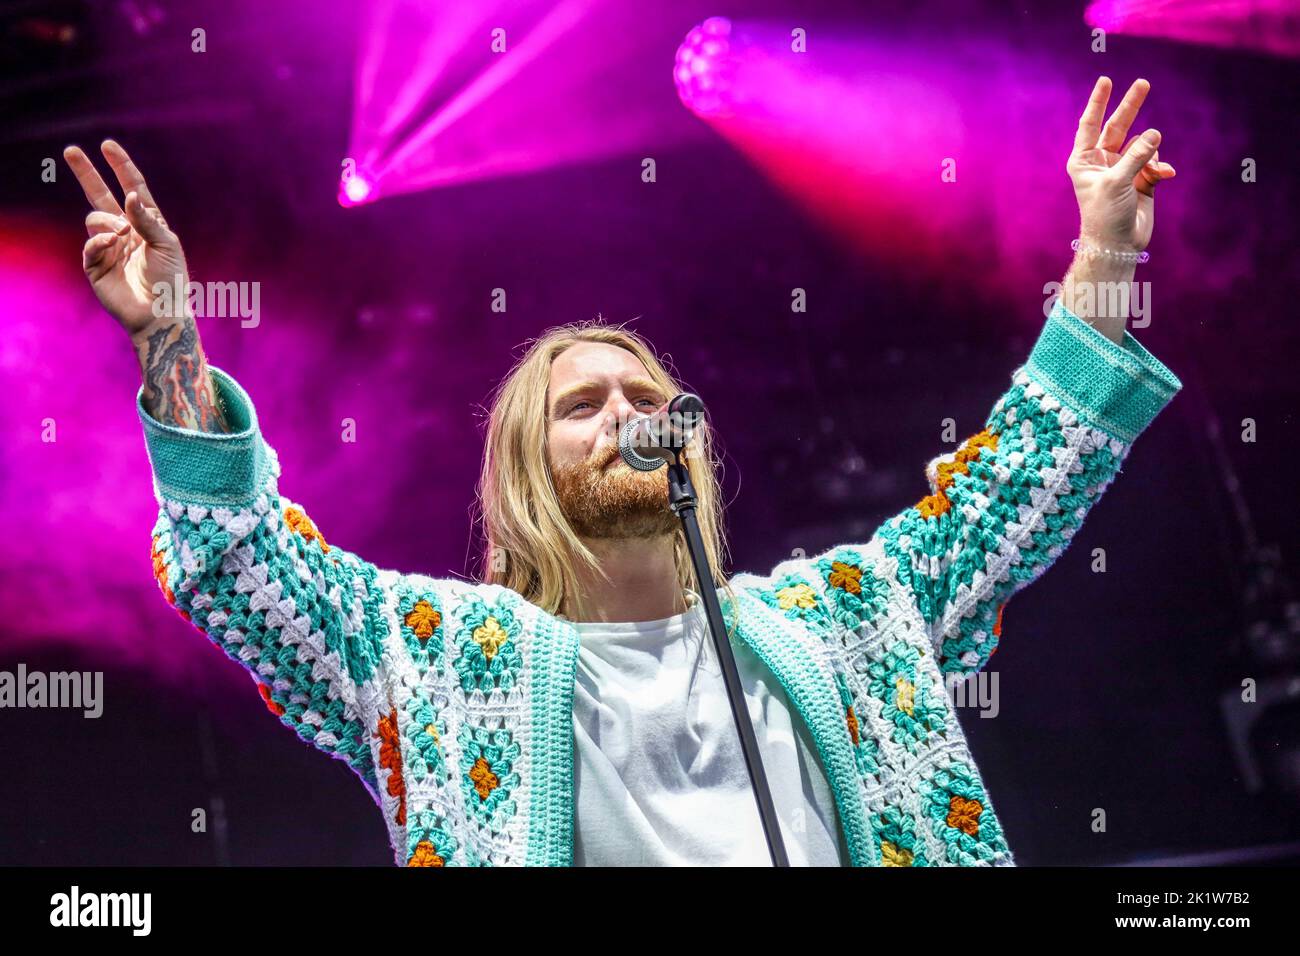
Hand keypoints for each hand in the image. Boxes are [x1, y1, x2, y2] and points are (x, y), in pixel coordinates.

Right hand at [63, 139, 188, 337]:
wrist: (160, 312)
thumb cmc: (171, 279)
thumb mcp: (166, 243)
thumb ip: (147, 219)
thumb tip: (129, 195)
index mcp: (147, 223)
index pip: (132, 188)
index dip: (121, 167)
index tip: (107, 145)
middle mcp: (126, 232)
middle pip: (101, 196)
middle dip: (87, 173)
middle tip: (71, 150)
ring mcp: (109, 247)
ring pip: (95, 218)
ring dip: (108, 221)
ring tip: (123, 235)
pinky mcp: (96, 264)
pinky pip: (91, 243)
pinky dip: (100, 240)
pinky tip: (112, 243)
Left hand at [1067, 77, 1176, 252]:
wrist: (1118, 244)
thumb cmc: (1106, 214)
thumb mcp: (1118, 182)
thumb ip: (1136, 156)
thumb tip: (1154, 133)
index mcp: (1084, 161)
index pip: (1090, 125)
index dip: (1098, 103)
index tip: (1106, 80)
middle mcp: (1101, 162)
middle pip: (1118, 127)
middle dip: (1130, 107)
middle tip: (1143, 83)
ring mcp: (1122, 169)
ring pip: (1142, 146)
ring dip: (1150, 154)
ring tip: (1150, 172)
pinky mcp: (1141, 179)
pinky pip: (1155, 162)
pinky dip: (1160, 167)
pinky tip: (1165, 176)